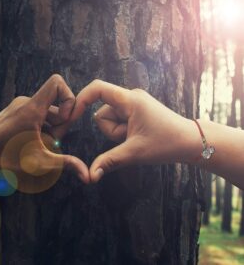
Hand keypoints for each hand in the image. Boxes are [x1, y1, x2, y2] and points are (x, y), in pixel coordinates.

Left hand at [0, 74, 89, 183]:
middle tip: (47, 144)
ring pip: (48, 114)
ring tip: (37, 147)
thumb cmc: (2, 158)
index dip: (69, 98)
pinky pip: (38, 115)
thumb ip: (66, 164)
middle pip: (57, 106)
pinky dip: (41, 129)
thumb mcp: (38, 163)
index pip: (57, 83)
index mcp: (32, 108)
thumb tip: (88, 176)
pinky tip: (31, 144)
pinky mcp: (17, 112)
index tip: (65, 119)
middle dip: (59, 127)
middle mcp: (26, 102)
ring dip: (50, 131)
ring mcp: (21, 106)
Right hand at [71, 80, 197, 182]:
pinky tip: (138, 136)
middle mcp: (130, 97)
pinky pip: (118, 120)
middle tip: (131, 138)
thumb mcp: (135, 153)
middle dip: (111, 130)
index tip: (72, 116)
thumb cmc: (167, 143)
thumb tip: (90, 176)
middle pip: (102, 112)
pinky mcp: (136, 110)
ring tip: (136, 138)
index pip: (97, 88)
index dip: (81, 99)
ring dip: (117, 132)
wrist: (191, 141)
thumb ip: (109, 162)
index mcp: (130, 100)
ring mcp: (133, 103)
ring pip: (110, 119)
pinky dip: (123, 131)